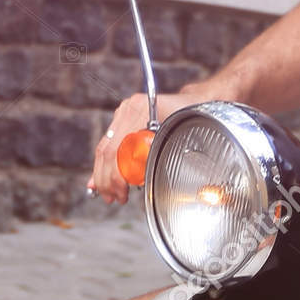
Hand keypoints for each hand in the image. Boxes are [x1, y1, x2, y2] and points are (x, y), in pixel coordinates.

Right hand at [89, 91, 205, 204]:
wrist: (198, 102)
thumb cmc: (195, 118)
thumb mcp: (182, 136)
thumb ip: (160, 153)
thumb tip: (141, 178)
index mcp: (140, 110)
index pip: (117, 150)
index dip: (116, 176)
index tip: (122, 193)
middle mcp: (129, 109)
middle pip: (107, 150)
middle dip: (107, 179)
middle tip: (114, 198)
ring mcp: (125, 112)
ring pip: (105, 148)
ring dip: (104, 174)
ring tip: (109, 193)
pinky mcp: (124, 118)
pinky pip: (109, 143)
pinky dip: (106, 164)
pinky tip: (101, 179)